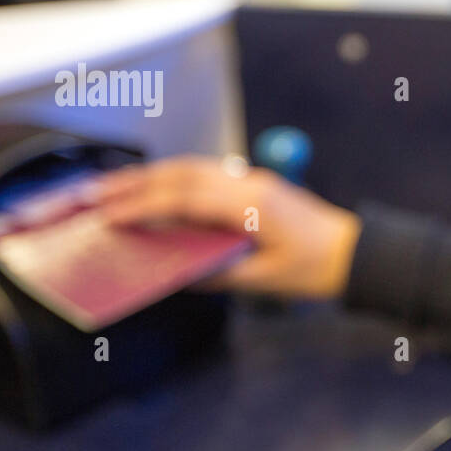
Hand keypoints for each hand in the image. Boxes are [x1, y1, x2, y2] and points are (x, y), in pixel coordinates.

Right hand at [94, 155, 361, 299]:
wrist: (357, 252)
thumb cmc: (316, 270)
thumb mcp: (264, 281)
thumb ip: (218, 275)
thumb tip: (176, 275)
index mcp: (250, 206)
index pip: (184, 199)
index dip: (142, 206)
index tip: (109, 215)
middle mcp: (248, 184)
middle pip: (180, 175)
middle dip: (134, 184)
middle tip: (94, 194)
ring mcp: (253, 180)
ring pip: (192, 169)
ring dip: (151, 177)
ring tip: (114, 189)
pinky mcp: (256, 185)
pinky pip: (207, 175)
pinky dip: (175, 180)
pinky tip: (156, 191)